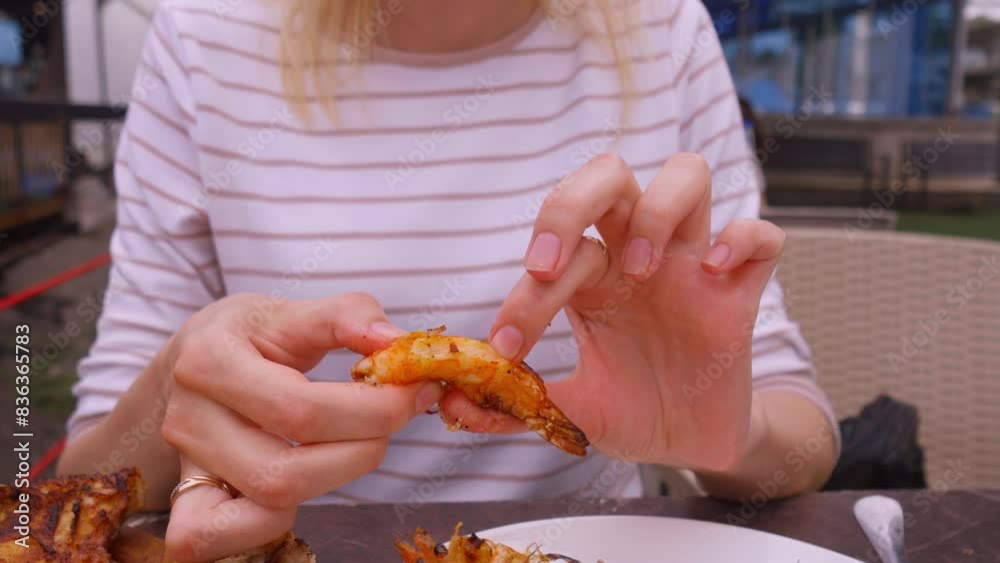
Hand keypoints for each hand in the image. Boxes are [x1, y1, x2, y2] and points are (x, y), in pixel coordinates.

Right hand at [160, 293, 440, 561]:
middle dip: (363, 449)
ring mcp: (186, 468)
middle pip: (287, 471)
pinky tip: (304, 486)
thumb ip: (348, 316)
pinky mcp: (187, 505)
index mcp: (209, 360)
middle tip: (394, 419)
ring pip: (268, 505)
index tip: (416, 392)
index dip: (374, 410)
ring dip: (335, 480)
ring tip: (355, 443)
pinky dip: (269, 526)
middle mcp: (189, 419)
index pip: (301, 409)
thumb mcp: (289, 311)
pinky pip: (217, 540)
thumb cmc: (246, 338)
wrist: (186, 365)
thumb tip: (397, 344)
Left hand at [440, 153, 783, 472]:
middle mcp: (639, 256)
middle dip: (570, 204)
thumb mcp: (567, 409)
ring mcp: (692, 267)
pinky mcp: (741, 293)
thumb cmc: (628, 408)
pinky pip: (761, 237)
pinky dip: (743, 239)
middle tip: (551, 267)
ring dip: (657, 211)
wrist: (687, 445)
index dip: (525, 294)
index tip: (507, 347)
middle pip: (609, 176)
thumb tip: (452, 401)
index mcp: (593, 276)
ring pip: (687, 175)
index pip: (556, 252)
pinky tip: (713, 273)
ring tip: (641, 271)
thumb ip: (514, 403)